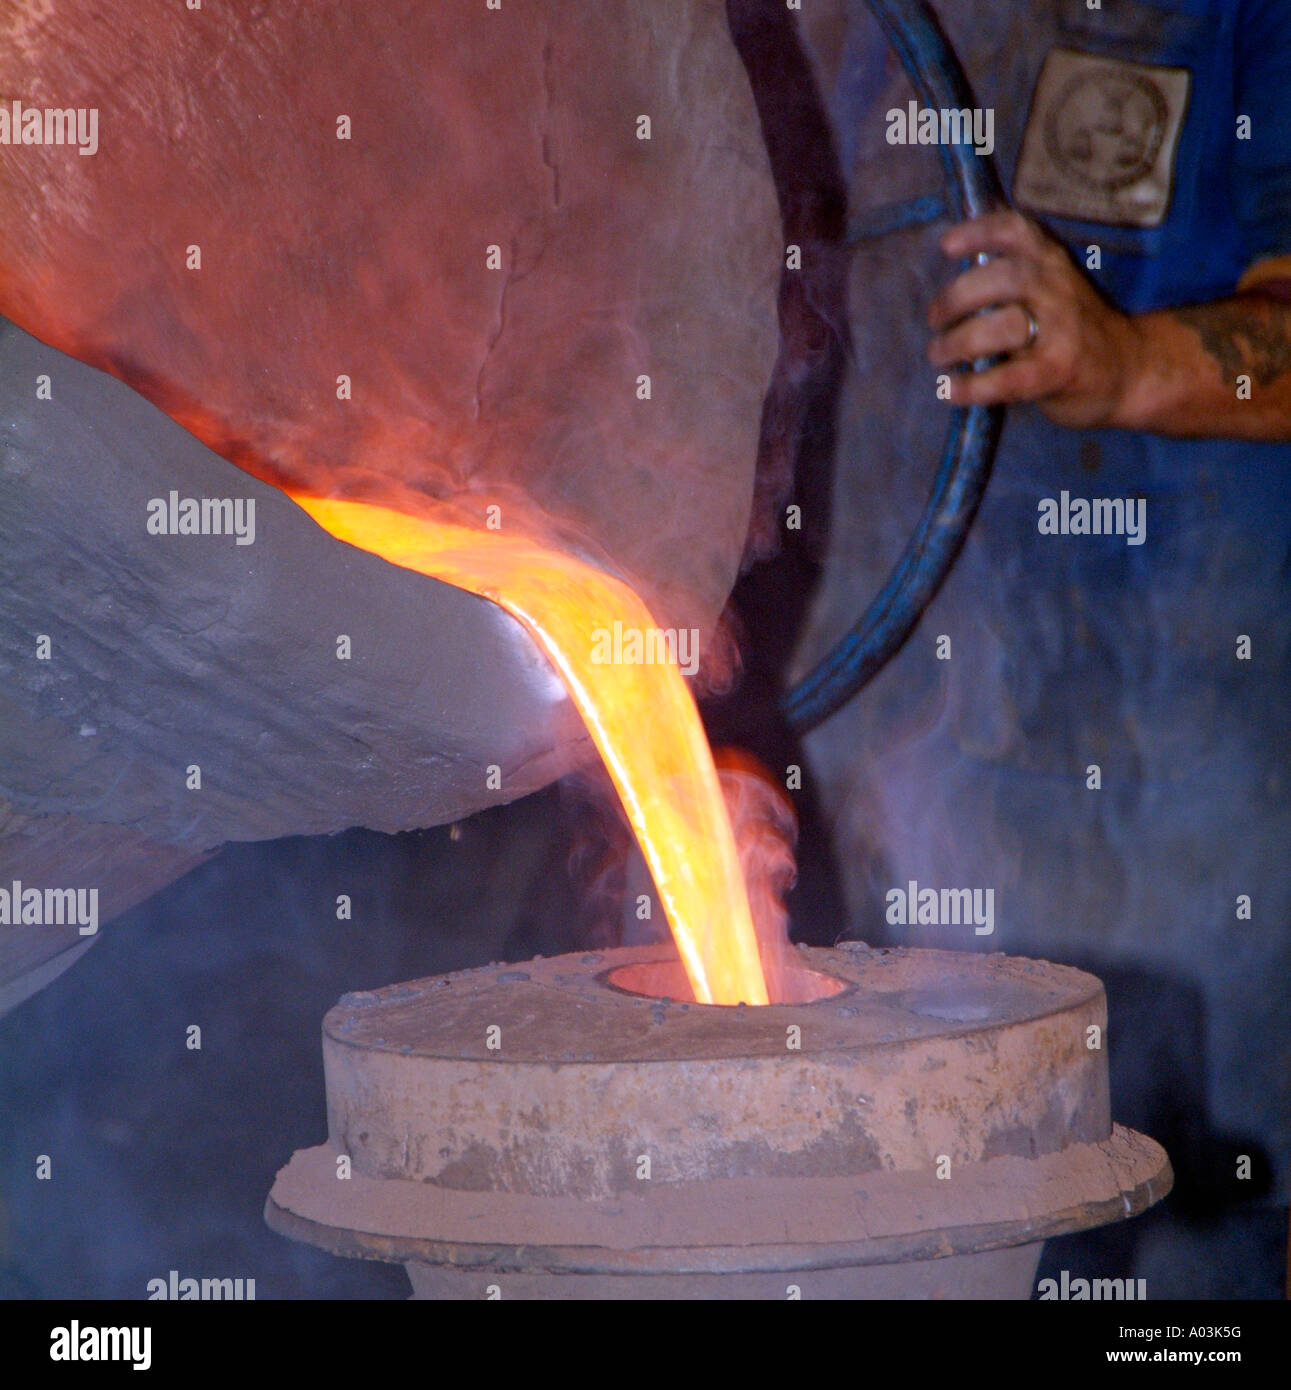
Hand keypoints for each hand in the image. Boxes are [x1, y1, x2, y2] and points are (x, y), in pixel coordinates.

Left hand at [927, 210, 1142, 428]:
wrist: (1130, 369)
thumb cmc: (1074, 330)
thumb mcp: (1051, 288)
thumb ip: (1014, 276)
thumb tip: (959, 270)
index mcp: (1051, 262)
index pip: (1016, 232)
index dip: (978, 232)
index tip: (946, 246)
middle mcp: (1057, 288)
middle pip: (1003, 279)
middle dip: (957, 298)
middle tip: (934, 320)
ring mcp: (1062, 330)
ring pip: (1003, 326)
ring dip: (959, 341)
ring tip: (938, 355)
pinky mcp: (1060, 371)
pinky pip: (1009, 378)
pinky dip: (972, 386)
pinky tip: (949, 390)